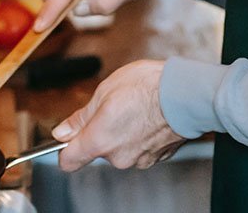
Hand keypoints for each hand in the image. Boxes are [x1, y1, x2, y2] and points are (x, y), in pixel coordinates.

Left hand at [51, 60, 185, 170]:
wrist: (184, 93)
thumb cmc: (146, 86)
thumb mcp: (104, 91)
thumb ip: (81, 116)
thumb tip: (63, 131)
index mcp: (99, 140)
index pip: (68, 161)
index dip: (64, 149)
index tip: (66, 137)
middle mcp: (118, 157)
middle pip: (97, 150)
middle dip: (99, 131)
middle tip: (111, 106)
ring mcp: (139, 160)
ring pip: (119, 148)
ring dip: (120, 132)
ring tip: (132, 107)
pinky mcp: (156, 158)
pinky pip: (138, 148)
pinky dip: (138, 135)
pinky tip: (146, 115)